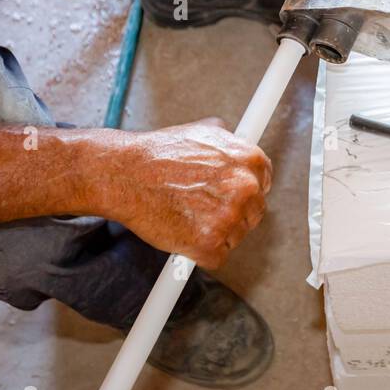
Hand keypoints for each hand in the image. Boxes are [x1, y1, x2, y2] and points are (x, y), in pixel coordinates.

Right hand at [100, 119, 270, 267]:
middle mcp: (245, 188)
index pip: (263, 184)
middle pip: (253, 213)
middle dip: (232, 215)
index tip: (230, 197)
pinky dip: (199, 254)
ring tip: (186, 217)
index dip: (244, 193)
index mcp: (249, 160)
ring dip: (215, 234)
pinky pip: (216, 258)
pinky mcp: (210, 244)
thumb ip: (227, 141)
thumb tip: (236, 140)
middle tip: (203, 210)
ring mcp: (229, 217)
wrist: (126, 174)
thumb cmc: (158, 153)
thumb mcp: (201, 131)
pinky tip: (183, 236)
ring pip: (235, 237)